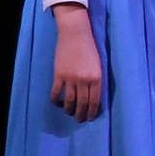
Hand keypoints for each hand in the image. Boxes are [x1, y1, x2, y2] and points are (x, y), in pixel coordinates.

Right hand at [49, 5, 102, 122]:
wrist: (76, 35)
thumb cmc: (90, 49)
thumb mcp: (99, 65)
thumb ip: (96, 80)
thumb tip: (92, 95)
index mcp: (97, 78)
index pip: (95, 100)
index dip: (92, 111)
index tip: (90, 117)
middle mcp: (84, 80)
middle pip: (82, 103)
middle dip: (81, 114)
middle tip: (80, 120)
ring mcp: (70, 78)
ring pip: (69, 100)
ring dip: (69, 109)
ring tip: (69, 113)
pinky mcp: (59, 75)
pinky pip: (56, 92)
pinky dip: (56, 100)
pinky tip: (57, 103)